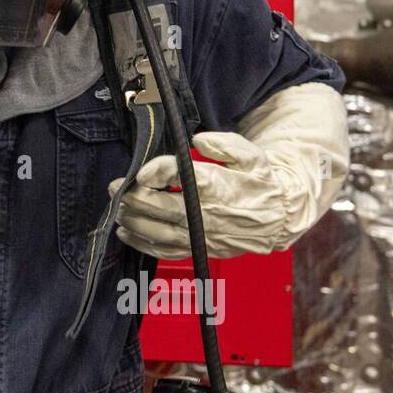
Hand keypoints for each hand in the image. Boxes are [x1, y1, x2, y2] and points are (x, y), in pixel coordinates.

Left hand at [111, 131, 291, 260]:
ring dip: (134, 221)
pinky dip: (144, 245)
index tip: (141, 172)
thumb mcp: (251, 155)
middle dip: (135, 198)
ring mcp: (203, 236)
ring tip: (116, 209)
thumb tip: (198, 141)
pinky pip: (167, 251)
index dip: (159, 173)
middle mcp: (209, 215)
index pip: (185, 178)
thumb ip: (224, 145)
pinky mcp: (200, 249)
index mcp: (221, 187)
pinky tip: (126, 234)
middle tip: (114, 188)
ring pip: (161, 232)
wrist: (278, 218)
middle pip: (165, 208)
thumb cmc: (260, 182)